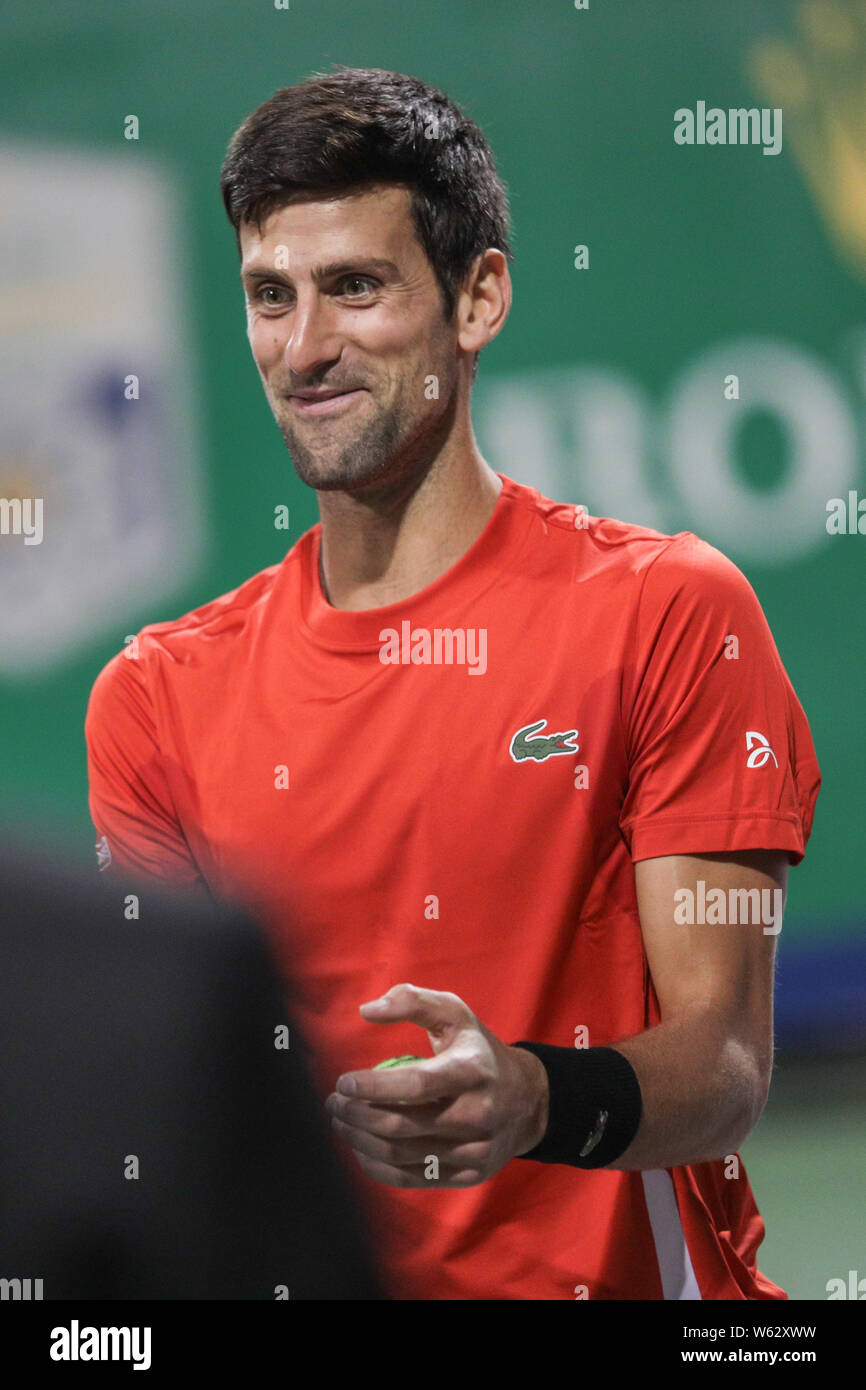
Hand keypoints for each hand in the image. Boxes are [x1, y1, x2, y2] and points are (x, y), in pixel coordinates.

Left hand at [324, 983, 548, 1187]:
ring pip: (403, 1155)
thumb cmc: (478, 1052)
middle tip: (333, 1103)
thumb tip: (367, 1011)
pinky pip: (412, 1178)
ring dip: (361, 1140)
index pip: (417, 1084)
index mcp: (473, 1071)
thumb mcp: (455, 1014)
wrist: (528, 1100)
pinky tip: (361, 1147)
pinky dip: (378, 1165)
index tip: (342, 1082)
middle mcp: (478, 1114)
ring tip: (341, 1122)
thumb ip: (413, 1001)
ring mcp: (475, 1150)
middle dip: (357, 1116)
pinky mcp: (470, 1176)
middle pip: (403, 1125)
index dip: (373, 1086)